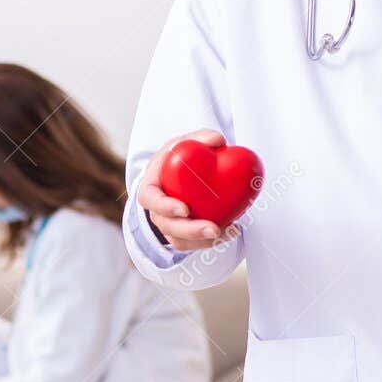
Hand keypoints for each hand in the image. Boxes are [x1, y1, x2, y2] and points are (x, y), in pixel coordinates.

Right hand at [135, 129, 242, 252]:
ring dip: (203, 241)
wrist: (179, 173)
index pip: (150, 199)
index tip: (185, 209)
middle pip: (167, 226)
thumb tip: (217, 141)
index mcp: (151, 186)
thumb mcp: (185, 142)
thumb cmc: (179, 157)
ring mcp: (169, 224)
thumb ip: (200, 138)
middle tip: (213, 229)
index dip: (165, 207)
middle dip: (190, 231)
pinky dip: (213, 241)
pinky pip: (194, 244)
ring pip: (180, 241)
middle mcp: (156, 210)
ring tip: (228, 232)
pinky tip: (232, 230)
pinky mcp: (183, 234)